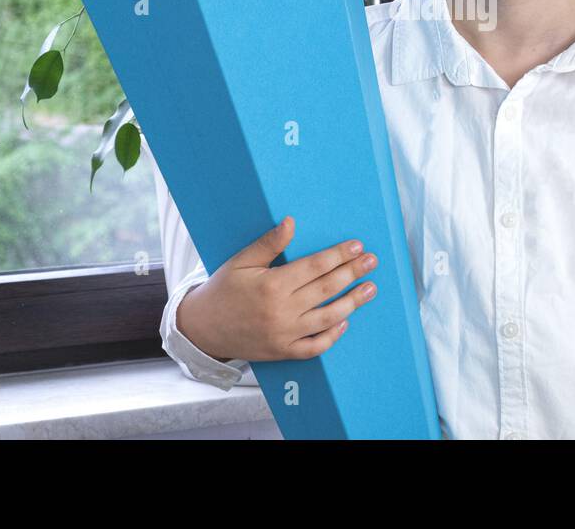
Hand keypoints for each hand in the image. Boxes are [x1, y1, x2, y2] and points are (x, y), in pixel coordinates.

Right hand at [176, 215, 379, 362]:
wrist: (202, 328)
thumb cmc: (223, 290)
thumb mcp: (241, 261)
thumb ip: (269, 243)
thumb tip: (291, 222)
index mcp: (272, 285)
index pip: (315, 267)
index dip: (339, 255)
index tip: (357, 245)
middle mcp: (282, 311)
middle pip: (327, 289)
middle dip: (353, 273)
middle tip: (372, 261)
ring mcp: (284, 334)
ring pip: (327, 318)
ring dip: (352, 303)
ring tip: (370, 288)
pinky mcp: (283, 352)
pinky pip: (314, 347)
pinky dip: (332, 336)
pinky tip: (345, 322)